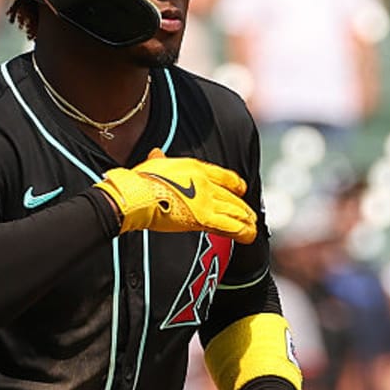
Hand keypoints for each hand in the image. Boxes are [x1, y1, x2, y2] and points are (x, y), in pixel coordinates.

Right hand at [95, 149, 257, 243]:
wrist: (137, 195)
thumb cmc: (140, 181)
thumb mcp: (152, 164)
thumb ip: (159, 159)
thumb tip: (156, 152)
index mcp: (195, 168)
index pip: (224, 176)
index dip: (235, 184)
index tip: (241, 190)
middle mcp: (205, 183)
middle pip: (232, 196)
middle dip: (242, 207)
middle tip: (250, 215)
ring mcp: (206, 201)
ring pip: (235, 211)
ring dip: (246, 220)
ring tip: (252, 228)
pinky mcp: (204, 219)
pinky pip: (230, 226)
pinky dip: (243, 232)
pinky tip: (249, 236)